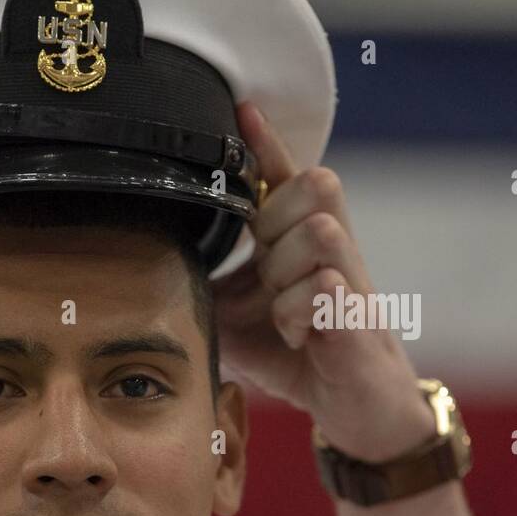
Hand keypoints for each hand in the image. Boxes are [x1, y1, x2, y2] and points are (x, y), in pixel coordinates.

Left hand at [211, 102, 434, 462]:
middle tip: (268, 273)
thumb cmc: (295, 354)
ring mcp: (351, 281)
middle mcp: (333, 251)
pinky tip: (298, 334)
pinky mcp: (361, 320)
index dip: (266, 144)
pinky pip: (327, 288)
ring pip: (320, 235)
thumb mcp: (237, 315)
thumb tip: (155, 263)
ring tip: (282, 315)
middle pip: (315, 186)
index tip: (241, 108)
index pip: (286, 178)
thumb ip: (209, 283)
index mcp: (298, 243)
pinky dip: (300, 311)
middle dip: (279, 223)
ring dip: (288, 276)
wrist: (353, 407)